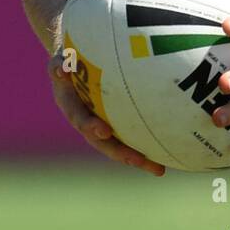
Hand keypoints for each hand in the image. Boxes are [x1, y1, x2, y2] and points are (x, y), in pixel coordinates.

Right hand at [49, 48, 164, 175]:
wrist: (75, 65)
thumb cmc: (70, 60)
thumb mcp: (62, 60)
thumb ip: (61, 64)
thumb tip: (61, 68)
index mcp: (72, 108)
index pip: (81, 120)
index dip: (91, 127)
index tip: (105, 131)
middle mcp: (87, 122)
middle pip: (103, 143)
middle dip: (121, 153)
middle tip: (138, 160)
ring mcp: (102, 126)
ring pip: (120, 146)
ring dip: (138, 159)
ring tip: (158, 170)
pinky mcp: (117, 125)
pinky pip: (132, 136)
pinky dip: (148, 147)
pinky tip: (169, 154)